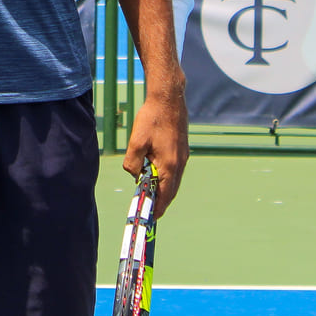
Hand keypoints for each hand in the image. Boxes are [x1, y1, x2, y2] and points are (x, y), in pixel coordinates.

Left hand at [123, 87, 188, 216]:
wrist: (169, 98)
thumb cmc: (152, 118)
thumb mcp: (136, 142)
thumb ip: (133, 163)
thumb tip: (134, 176)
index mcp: (169, 166)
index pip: (164, 195)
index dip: (157, 208)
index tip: (150, 217)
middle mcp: (179, 164)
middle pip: (171, 191)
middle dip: (160, 201)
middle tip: (149, 209)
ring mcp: (183, 157)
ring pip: (174, 181)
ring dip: (163, 189)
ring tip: (150, 194)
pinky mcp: (182, 150)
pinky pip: (175, 171)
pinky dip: (167, 178)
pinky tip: (156, 173)